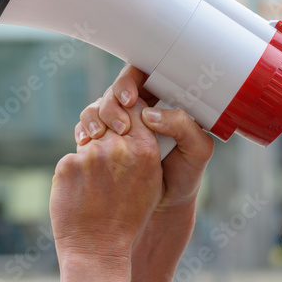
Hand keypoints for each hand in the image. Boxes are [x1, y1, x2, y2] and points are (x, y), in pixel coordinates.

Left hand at [51, 99, 162, 262]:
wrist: (98, 249)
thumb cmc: (128, 219)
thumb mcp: (151, 183)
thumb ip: (145, 151)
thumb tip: (131, 124)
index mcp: (145, 151)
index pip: (135, 111)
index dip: (127, 115)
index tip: (123, 125)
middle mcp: (119, 148)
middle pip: (108, 122)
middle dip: (106, 135)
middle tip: (106, 164)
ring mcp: (91, 155)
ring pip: (88, 140)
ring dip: (89, 156)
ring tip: (95, 187)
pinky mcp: (67, 165)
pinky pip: (70, 158)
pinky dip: (73, 173)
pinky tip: (80, 194)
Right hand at [75, 66, 214, 214]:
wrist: (165, 204)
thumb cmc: (186, 174)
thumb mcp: (198, 150)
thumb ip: (184, 127)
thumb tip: (150, 115)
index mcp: (162, 103)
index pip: (143, 76)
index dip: (131, 80)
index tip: (129, 99)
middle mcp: (139, 109)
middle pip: (116, 90)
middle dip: (112, 103)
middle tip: (120, 126)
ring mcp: (119, 124)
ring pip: (98, 106)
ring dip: (95, 116)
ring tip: (100, 135)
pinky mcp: (103, 140)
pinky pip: (86, 127)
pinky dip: (84, 131)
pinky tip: (86, 142)